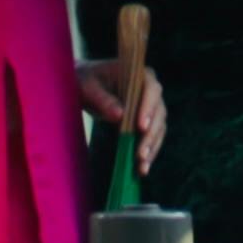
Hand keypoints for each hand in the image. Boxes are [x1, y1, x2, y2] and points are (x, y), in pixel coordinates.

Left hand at [88, 3, 169, 166]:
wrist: (84, 85)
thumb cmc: (85, 80)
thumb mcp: (88, 87)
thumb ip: (103, 99)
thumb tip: (119, 115)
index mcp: (139, 73)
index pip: (151, 89)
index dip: (148, 108)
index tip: (140, 126)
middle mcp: (150, 89)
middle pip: (158, 112)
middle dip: (150, 135)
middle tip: (140, 153)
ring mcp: (150, 106)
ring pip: (158, 127)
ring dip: (152, 147)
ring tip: (142, 165)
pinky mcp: (146, 120)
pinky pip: (152, 137)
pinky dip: (149, 152)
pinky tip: (142, 169)